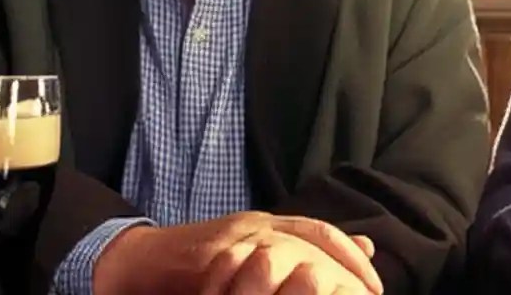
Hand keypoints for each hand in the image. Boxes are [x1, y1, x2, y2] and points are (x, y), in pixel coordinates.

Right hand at [93, 212, 382, 294]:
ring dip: (309, 278)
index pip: (322, 234)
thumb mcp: (260, 246)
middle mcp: (253, 226)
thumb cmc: (200, 261)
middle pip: (308, 240)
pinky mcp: (205, 261)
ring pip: (282, 255)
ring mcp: (228, 242)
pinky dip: (267, 287)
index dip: (351, 259)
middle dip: (340, 270)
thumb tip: (365, 244)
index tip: (374, 288)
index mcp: (268, 223)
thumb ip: (307, 246)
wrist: (136, 260)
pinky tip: (277, 294)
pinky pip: (245, 275)